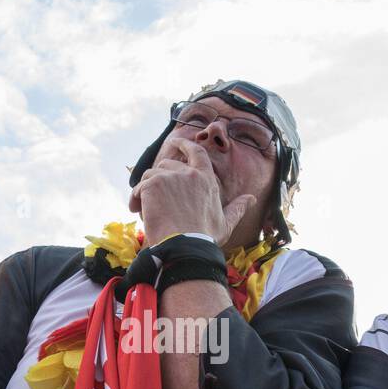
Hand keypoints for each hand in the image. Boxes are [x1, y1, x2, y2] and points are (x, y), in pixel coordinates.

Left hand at [128, 139, 255, 245]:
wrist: (184, 247)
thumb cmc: (205, 238)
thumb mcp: (226, 222)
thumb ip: (238, 208)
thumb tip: (252, 198)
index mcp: (206, 179)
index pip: (196, 152)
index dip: (184, 144)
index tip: (176, 141)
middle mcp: (189, 173)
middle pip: (166, 165)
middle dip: (159, 180)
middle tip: (156, 201)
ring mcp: (170, 176)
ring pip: (150, 176)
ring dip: (145, 191)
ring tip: (145, 210)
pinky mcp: (153, 184)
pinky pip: (138, 188)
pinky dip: (135, 199)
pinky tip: (138, 211)